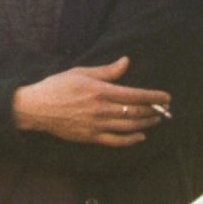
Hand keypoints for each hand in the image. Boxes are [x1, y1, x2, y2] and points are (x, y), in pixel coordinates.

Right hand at [11, 57, 171, 144]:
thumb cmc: (57, 86)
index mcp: (100, 91)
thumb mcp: (81, 72)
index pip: (135, 95)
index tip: (166, 97)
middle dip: (154, 110)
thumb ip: (107, 70)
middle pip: (136, 111)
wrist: (36, 107)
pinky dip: (131, 140)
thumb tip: (126, 62)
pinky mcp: (91, 137)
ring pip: (130, 126)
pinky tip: (140, 136)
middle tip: (165, 108)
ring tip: (156, 119)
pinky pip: (116, 141)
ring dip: (147, 123)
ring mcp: (97, 125)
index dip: (154, 97)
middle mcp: (101, 109)